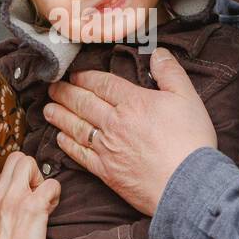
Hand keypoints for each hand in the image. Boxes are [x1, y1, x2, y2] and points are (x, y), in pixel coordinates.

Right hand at [0, 152, 59, 238]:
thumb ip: (6, 203)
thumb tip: (24, 191)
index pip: (9, 164)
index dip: (24, 176)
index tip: (27, 195)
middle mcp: (1, 192)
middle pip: (19, 157)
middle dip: (33, 172)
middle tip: (36, 195)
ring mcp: (16, 198)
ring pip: (32, 163)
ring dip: (44, 183)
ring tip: (43, 205)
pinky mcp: (32, 207)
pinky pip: (51, 184)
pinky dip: (55, 197)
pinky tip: (49, 214)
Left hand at [44, 48, 215, 214]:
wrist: (187, 185)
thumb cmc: (191, 142)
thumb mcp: (188, 98)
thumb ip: (170, 72)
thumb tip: (158, 53)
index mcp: (133, 102)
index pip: (102, 84)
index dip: (85, 77)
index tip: (74, 75)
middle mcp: (114, 123)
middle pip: (83, 103)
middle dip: (65, 93)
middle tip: (52, 87)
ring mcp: (107, 149)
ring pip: (76, 127)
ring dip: (59, 116)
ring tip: (47, 109)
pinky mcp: (106, 172)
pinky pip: (80, 155)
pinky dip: (67, 145)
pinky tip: (60, 139)